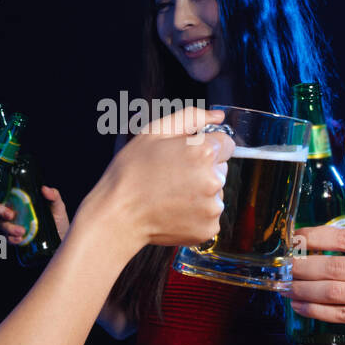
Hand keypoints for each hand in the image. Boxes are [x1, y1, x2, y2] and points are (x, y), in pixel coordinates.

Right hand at [0, 185, 68, 244]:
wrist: (63, 240)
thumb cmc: (59, 221)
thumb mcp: (58, 207)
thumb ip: (54, 196)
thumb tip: (45, 189)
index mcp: (22, 204)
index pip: (6, 201)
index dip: (3, 205)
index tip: (9, 212)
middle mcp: (16, 215)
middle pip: (1, 216)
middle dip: (6, 221)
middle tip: (16, 223)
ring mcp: (14, 227)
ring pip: (3, 228)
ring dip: (9, 231)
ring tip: (21, 233)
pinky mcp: (16, 239)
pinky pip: (7, 239)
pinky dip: (11, 240)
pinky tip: (19, 240)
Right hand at [84, 106, 232, 251]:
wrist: (118, 215)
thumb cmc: (131, 172)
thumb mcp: (154, 132)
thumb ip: (191, 117)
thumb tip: (218, 116)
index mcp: (203, 152)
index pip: (226, 144)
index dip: (205, 147)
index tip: (186, 156)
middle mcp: (214, 180)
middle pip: (221, 168)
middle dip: (203, 170)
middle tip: (173, 176)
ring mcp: (213, 207)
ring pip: (216, 193)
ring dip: (200, 192)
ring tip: (171, 195)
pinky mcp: (209, 228)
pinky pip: (210, 215)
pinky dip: (196, 213)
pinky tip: (174, 210)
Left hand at [288, 226, 344, 344]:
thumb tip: (316, 241)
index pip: (344, 237)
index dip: (313, 237)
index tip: (293, 238)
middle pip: (335, 267)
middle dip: (301, 267)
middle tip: (282, 266)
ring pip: (334, 293)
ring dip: (303, 291)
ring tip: (285, 288)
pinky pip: (341, 315)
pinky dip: (316, 311)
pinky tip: (300, 306)